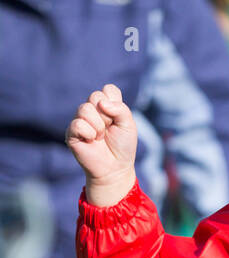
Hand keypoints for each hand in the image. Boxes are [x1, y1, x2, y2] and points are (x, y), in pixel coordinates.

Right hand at [65, 83, 137, 203]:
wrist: (115, 168)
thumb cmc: (122, 146)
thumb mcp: (129, 125)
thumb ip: (121, 108)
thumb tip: (101, 103)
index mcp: (106, 104)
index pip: (108, 89)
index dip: (115, 103)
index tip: (117, 119)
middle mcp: (92, 109)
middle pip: (96, 96)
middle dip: (106, 116)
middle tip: (108, 130)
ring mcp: (80, 119)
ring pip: (85, 108)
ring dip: (98, 126)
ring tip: (100, 137)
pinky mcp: (71, 132)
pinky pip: (78, 124)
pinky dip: (88, 134)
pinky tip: (91, 141)